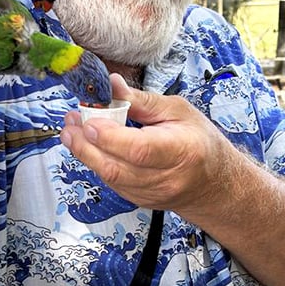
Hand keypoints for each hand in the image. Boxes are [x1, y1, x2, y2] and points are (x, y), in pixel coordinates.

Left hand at [60, 74, 284, 285]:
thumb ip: (143, 102)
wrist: (214, 185)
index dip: (110, 136)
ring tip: (70, 129)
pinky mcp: (138, 200)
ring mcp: (150, 194)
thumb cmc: (200, 142)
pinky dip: (95, 161)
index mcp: (181, 151)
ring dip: (84, 152)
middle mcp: (165, 178)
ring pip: (108, 177)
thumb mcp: (179, 111)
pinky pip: (110, 181)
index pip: (140, 150)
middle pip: (116, 167)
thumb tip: (112, 85)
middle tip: (69, 122)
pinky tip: (86, 144)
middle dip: (86, 144)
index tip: (89, 118)